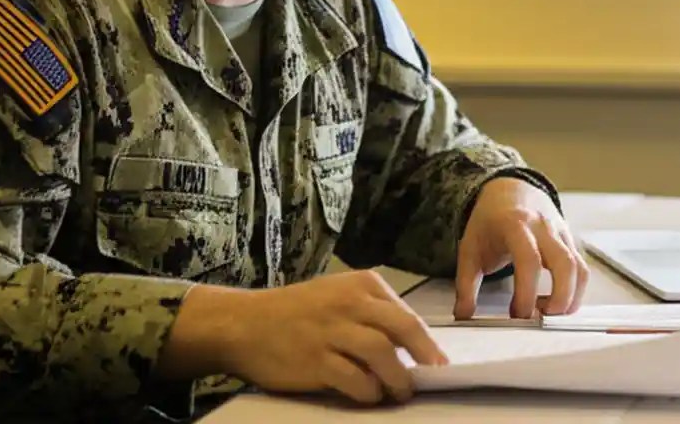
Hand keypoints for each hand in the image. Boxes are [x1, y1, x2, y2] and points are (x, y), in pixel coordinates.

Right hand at [171, 270, 447, 404]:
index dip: (426, 341)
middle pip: (404, 329)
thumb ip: (371, 314)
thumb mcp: (337, 297)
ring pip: (384, 355)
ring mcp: (332, 331)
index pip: (406, 313)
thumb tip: (411, 347)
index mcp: (361, 284)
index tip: (435, 362)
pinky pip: (356, 380)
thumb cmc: (296, 313)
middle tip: (435, 376)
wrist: (244, 324)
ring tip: (401, 392)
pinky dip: (369, 392)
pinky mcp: (316, 360)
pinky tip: (369, 396)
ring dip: (399, 379)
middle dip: (426, 356)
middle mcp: (350, 303)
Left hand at [453, 177, 589, 319]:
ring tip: (547, 311)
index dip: (526, 293)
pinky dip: (575, 291)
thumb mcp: (470, 249)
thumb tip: (463, 316)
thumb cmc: (489, 223)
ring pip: (580, 269)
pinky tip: (554, 300)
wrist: (508, 192)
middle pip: (565, 265)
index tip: (517, 314)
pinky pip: (582, 269)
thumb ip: (466, 284)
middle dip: (559, 299)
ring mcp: (561, 234)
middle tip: (540, 317)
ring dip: (570, 298)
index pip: (529, 261)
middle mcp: (543, 227)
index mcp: (515, 226)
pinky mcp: (571, 243)